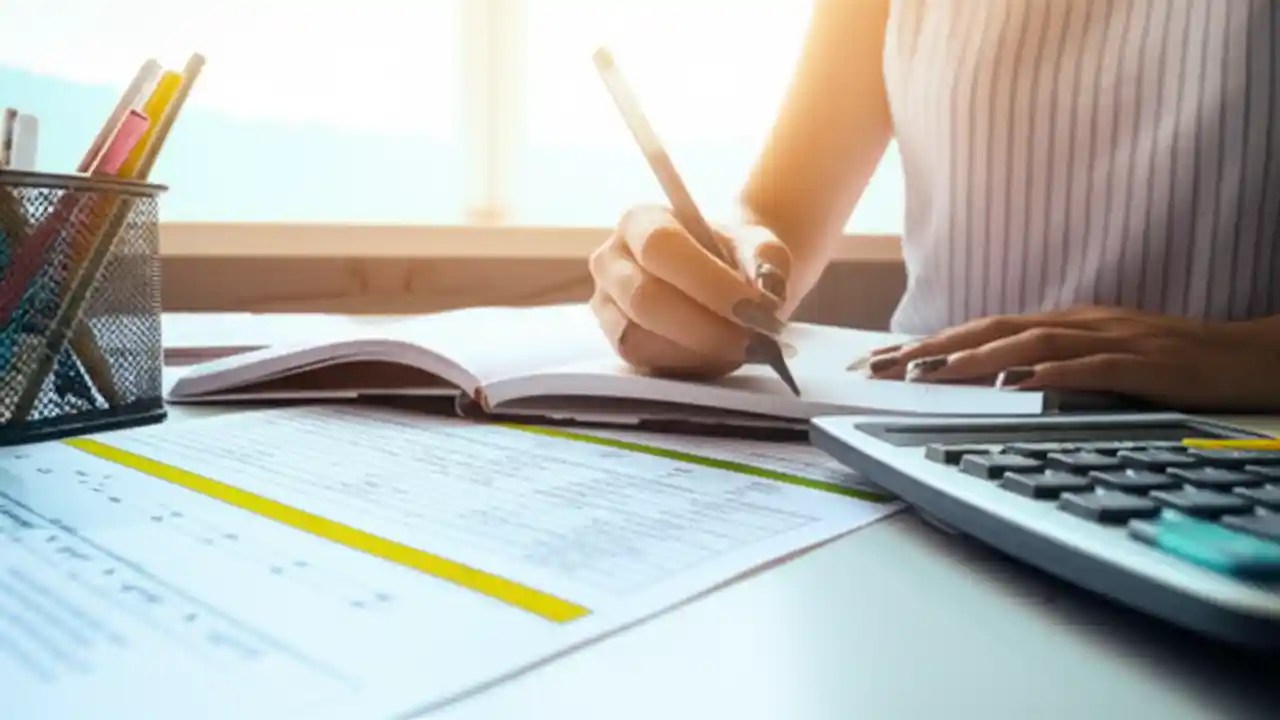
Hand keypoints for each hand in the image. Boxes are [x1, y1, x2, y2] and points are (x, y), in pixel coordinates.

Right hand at [588, 205, 791, 377]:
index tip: (756, 309)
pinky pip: (643, 363)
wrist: (723, 278)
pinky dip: (686, 365)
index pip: (661, 247)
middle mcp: (611, 261)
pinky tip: (718, 356)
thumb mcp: (758, 246)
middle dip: (705, 327)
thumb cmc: (734, 257)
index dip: (708, 281)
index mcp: (641, 221)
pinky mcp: (616, 342)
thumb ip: (765, 261)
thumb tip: (765, 292)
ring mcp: (606, 305)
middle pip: (645, 299)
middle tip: (754, 342)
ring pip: (640, 338)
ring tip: (742, 349)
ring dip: (697, 351)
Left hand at [862, 305, 1279, 411]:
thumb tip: (997, 380)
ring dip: (972, 357)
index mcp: (1066, 323)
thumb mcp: (1101, 360)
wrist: (1250, 357)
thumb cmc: (1174, 362)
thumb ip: (1053, 364)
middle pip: (990, 329)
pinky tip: (1014, 382)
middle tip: (877, 366)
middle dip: (929, 348)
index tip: (879, 358)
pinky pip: (1089, 367)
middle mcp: (1079, 323)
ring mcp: (1111, 339)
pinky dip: (1048, 373)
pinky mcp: (1143, 364)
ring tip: (926, 373)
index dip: (929, 341)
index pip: (983, 329)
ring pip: (1028, 341)